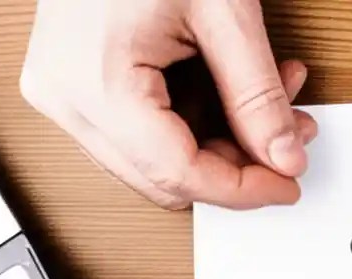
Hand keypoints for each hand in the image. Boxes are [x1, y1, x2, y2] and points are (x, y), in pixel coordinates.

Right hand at [20, 0, 317, 208]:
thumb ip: (257, 93)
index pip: (179, 173)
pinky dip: (191, 122)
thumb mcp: (222, 11)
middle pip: (164, 178)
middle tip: (290, 137)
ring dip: (219, 144)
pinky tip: (231, 90)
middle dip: (236, 166)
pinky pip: (138, 131)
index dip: (243, 189)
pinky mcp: (71, 83)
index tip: (289, 184)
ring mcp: (61, 92)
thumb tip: (285, 157)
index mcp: (94, 82)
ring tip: (272, 101)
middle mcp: (65, 97)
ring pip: (153, 162)